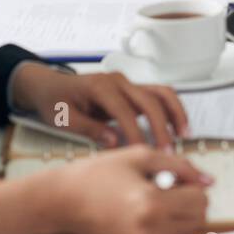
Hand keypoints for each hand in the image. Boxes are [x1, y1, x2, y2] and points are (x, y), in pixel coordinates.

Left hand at [11, 63, 189, 147]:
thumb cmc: (55, 101)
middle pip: (149, 100)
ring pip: (161, 92)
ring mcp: (127, 83)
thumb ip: (90, 129)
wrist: (49, 86)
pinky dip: (171, 108)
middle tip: (167, 151)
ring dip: (175, 113)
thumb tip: (114, 141)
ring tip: (184, 134)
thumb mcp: (65, 119)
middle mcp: (118, 81)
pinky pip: (158, 95)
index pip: (124, 111)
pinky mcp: (132, 89)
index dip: (136, 133)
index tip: (142, 152)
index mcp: (100, 87)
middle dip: (161, 127)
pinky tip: (178, 125)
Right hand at [55, 146, 210, 233]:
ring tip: (156, 199)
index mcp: (150, 203)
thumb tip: (208, 180)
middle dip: (191, 201)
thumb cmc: (97, 174)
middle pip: (198, 220)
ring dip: (181, 215)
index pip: (200, 200)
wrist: (64, 200)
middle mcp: (147, 230)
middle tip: (168, 187)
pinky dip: (167, 226)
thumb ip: (180, 165)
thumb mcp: (141, 156)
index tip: (177, 177)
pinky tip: (147, 212)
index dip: (193, 184)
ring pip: (186, 233)